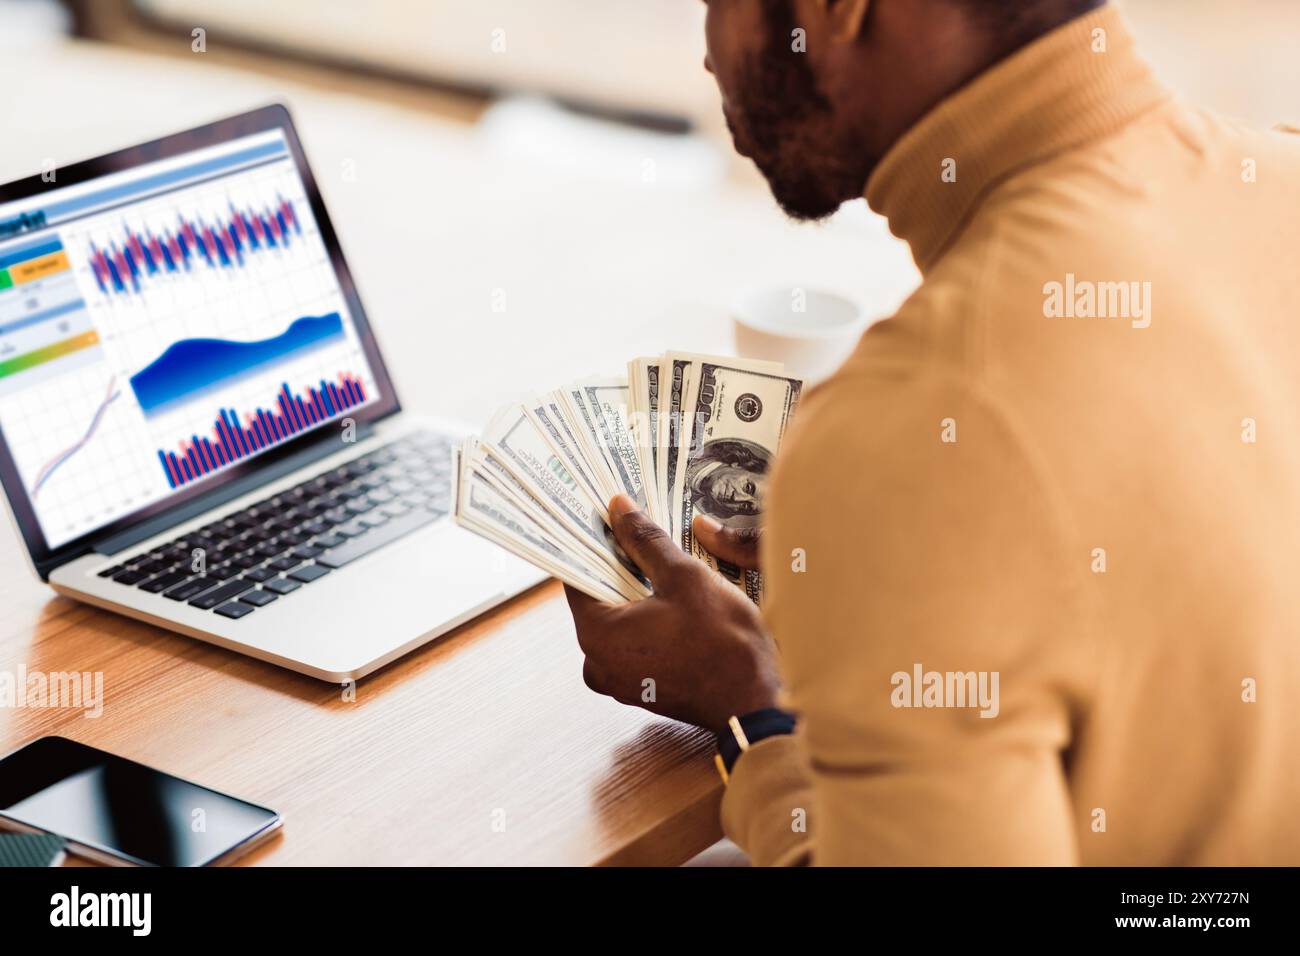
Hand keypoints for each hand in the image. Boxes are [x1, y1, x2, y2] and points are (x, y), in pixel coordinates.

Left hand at [566, 495, 779, 734]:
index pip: (578, 575)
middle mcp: (598, 663)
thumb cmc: (723, 641)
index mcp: (596, 635)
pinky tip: (673, 600)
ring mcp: (620, 681)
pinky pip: (635, 643)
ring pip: (619, 621)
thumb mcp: (684, 576)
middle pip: (598, 598)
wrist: (757, 701)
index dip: (594, 543)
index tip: (607, 518)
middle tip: (639, 532)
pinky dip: (648, 619)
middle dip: (619, 565)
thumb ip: (645, 540)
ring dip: (637, 592)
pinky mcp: (643, 689)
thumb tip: (619, 509)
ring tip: (662, 563)